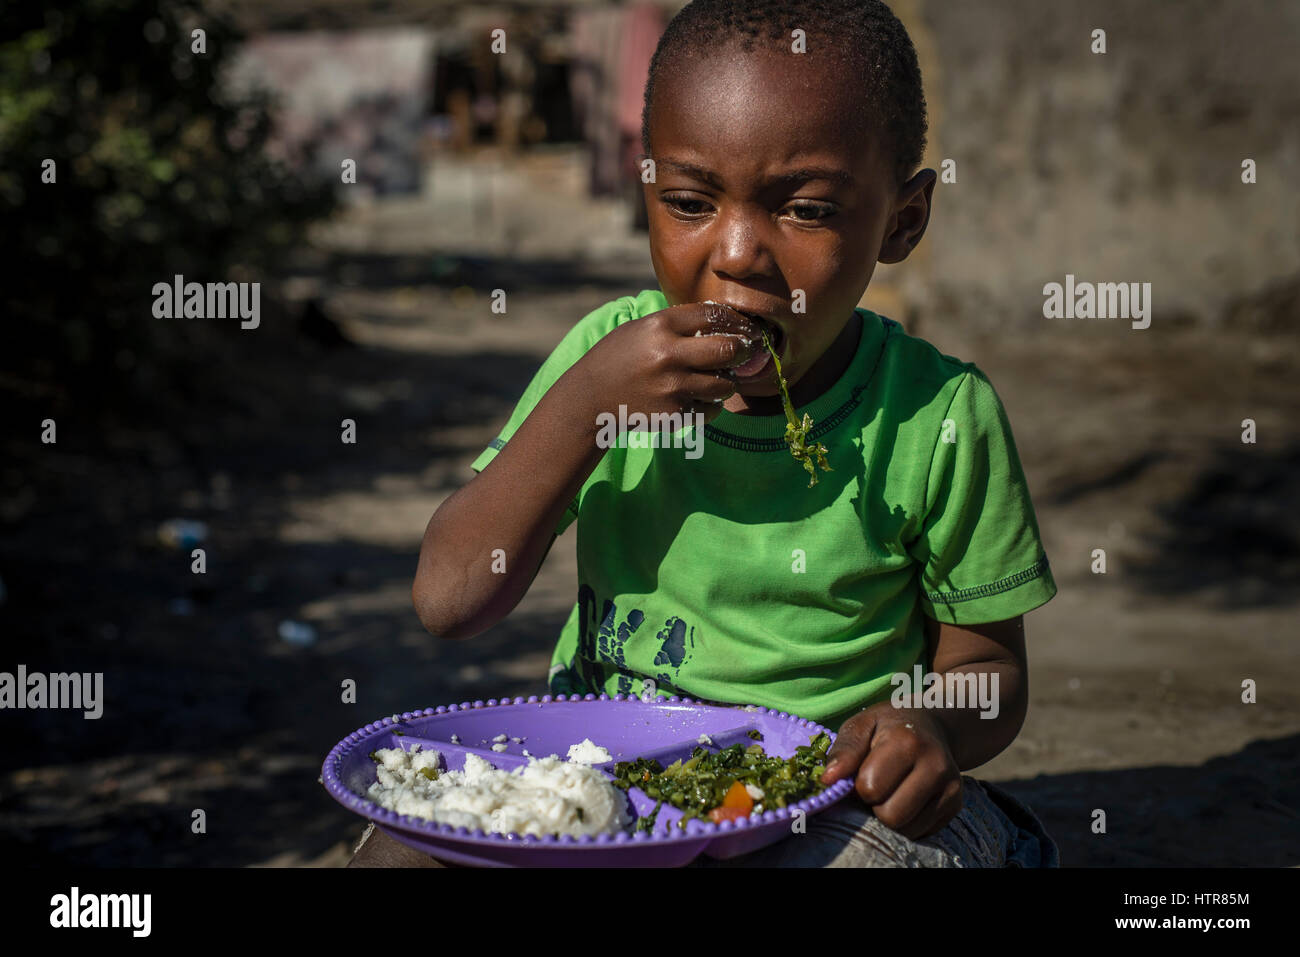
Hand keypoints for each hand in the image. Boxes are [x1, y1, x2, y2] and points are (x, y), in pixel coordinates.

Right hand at [572, 302, 762, 425]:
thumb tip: (725, 321)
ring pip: (725, 384)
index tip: (745, 326)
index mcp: (660, 326)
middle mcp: (668, 355)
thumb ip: (679, 323)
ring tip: (719, 377)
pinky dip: (711, 404)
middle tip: (746, 350)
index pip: (714, 315)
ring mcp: (672, 387)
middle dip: (744, 350)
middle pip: (728, 349)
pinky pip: (711, 409)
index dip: (736, 320)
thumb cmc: (619, 358)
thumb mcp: (642, 328)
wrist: (590, 398)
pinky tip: (700, 398)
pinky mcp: (674, 414)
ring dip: (728, 380)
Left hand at [820, 703, 963, 839]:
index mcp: (908, 741)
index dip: (858, 786)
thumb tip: (827, 780)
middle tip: (874, 787)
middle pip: (890, 816)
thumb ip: (844, 750)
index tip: (861, 773)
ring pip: (906, 829)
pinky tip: (905, 799)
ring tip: (889, 792)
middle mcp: (936, 766)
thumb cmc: (889, 725)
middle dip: (874, 806)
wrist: (932, 725)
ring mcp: (951, 788)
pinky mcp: (956, 805)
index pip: (871, 788)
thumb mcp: (862, 724)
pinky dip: (906, 822)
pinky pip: (921, 833)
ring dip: (889, 817)